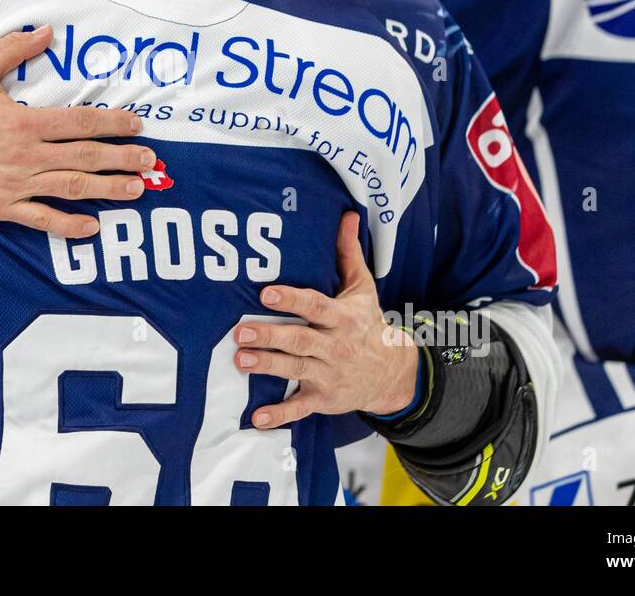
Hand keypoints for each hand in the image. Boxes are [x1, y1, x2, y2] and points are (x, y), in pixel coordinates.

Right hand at [0, 24, 155, 237]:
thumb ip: (14, 48)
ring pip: (71, 188)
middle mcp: (26, 154)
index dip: (113, 123)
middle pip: (86, 156)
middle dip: (122, 158)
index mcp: (24, 121)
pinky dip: (68, 226)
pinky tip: (93, 226)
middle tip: (151, 162)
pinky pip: (41, 219)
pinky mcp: (1, 206)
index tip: (137, 125)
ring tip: (136, 190)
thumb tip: (47, 30)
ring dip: (108, 190)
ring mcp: (16, 183)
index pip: (81, 121)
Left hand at [233, 211, 418, 427]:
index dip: (292, 300)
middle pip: (300, 339)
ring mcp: (329, 374)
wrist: (394, 374)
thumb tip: (347, 215)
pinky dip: (279, 415)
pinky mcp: (324, 397)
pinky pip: (300, 407)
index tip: (266, 293)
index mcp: (343, 317)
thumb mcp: (363, 289)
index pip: (316, 306)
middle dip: (270, 335)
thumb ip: (349, 254)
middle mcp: (336, 346)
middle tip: (240, 330)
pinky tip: (257, 418)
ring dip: (267, 366)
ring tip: (240, 360)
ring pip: (295, 369)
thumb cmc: (369, 324)